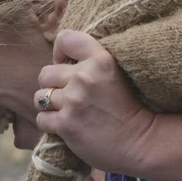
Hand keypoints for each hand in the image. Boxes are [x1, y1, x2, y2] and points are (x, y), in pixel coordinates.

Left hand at [35, 30, 155, 175]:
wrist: (141, 142)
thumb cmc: (128, 109)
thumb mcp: (116, 73)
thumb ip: (92, 62)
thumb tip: (60, 59)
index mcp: (101, 60)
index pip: (65, 39)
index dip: (60, 52)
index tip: (67, 64)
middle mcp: (85, 77)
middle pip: (46, 73)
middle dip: (54, 85)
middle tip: (70, 96)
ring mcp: (74, 101)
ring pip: (40, 97)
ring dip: (51, 106)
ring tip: (68, 112)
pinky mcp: (66, 124)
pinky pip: (42, 119)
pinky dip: (51, 124)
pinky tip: (67, 127)